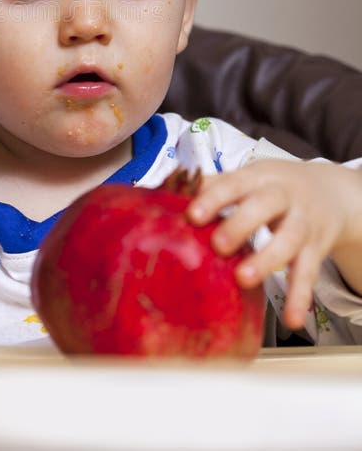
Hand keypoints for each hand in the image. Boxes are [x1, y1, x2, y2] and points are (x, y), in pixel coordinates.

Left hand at [186, 159, 361, 330]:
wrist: (331, 192)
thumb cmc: (274, 187)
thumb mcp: (249, 178)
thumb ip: (213, 186)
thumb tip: (167, 193)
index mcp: (259, 177)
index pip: (235, 183)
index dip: (214, 198)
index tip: (193, 215)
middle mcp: (284, 197)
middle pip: (265, 205)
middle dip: (241, 224)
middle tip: (218, 245)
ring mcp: (303, 223)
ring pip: (289, 238)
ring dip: (268, 259)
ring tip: (244, 279)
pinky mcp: (317, 249)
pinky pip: (309, 273)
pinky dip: (300, 296)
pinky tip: (291, 320)